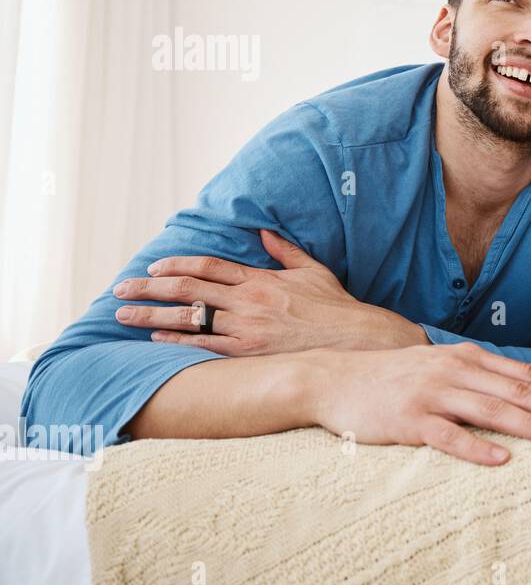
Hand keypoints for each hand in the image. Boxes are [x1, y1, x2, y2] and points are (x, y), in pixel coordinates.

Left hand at [113, 229, 426, 354]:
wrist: (356, 339)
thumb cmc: (336, 307)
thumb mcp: (313, 270)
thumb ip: (285, 251)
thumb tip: (263, 231)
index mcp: (261, 279)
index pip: (209, 266)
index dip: (177, 264)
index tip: (154, 267)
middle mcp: (248, 301)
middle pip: (188, 289)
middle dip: (149, 287)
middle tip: (120, 288)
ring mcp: (246, 328)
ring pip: (189, 317)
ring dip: (151, 314)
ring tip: (123, 315)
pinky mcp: (249, 353)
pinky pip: (205, 345)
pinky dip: (177, 339)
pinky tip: (156, 336)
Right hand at [307, 343, 530, 464]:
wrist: (333, 379)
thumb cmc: (392, 377)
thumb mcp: (439, 365)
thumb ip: (477, 375)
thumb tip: (521, 387)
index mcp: (466, 359)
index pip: (524, 373)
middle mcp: (454, 372)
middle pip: (517, 391)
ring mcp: (431, 395)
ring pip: (491, 410)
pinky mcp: (409, 420)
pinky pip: (448, 437)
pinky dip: (477, 447)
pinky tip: (502, 459)